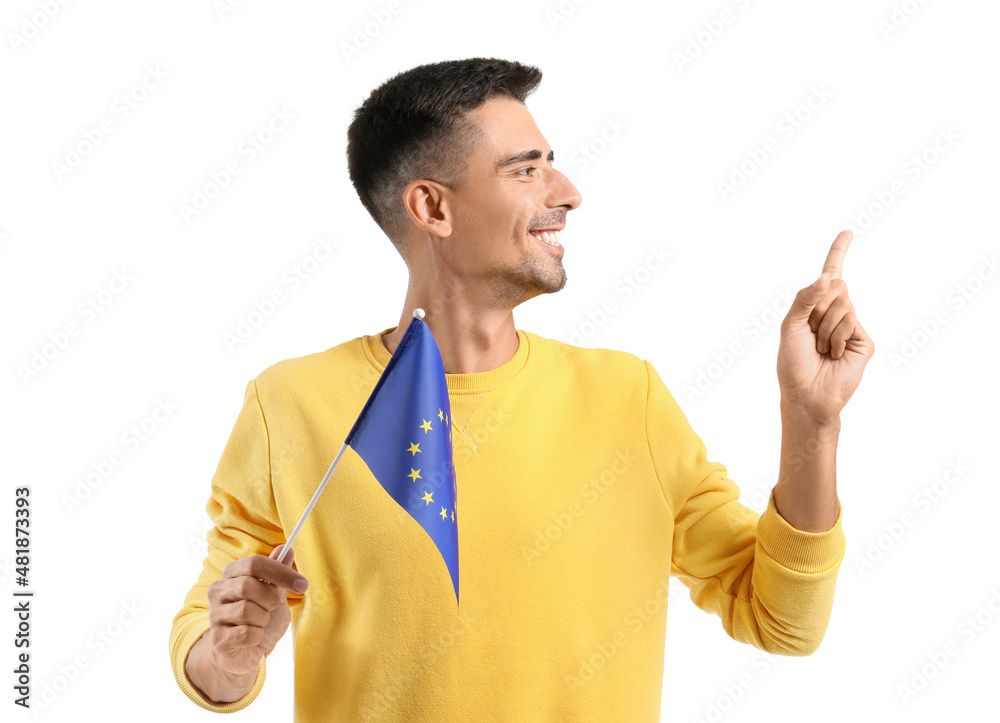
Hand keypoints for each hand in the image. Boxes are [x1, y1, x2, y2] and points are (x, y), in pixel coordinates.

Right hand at [204, 543, 307, 675]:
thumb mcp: (274, 592)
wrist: (245, 652)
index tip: (302, 584)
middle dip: (270, 599)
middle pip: (248, 585)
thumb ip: (278, 571)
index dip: (281, 572)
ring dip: (263, 619)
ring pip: (247, 611)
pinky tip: (253, 637)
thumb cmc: (260, 618)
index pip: (255, 563)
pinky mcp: (218, 638)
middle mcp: (218, 590)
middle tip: (272, 608)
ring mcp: (215, 614)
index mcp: (232, 573)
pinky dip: (258, 636)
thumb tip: (287, 548)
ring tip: (260, 623)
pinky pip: (246, 634)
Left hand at [777, 230, 874, 422]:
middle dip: (819, 308)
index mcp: (816, 307)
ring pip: (843, 304)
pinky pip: (851, 323)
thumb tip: (828, 277)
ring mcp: (853, 326)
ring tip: (821, 349)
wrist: (806, 395)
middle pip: (836, 286)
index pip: (830, 275)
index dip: (838, 253)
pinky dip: (836, 338)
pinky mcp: (864, 341)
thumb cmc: (793, 362)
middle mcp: (836, 313)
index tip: (847, 232)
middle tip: (813, 334)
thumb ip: (805, 298)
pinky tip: (834, 355)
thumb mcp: (791, 325)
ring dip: (825, 327)